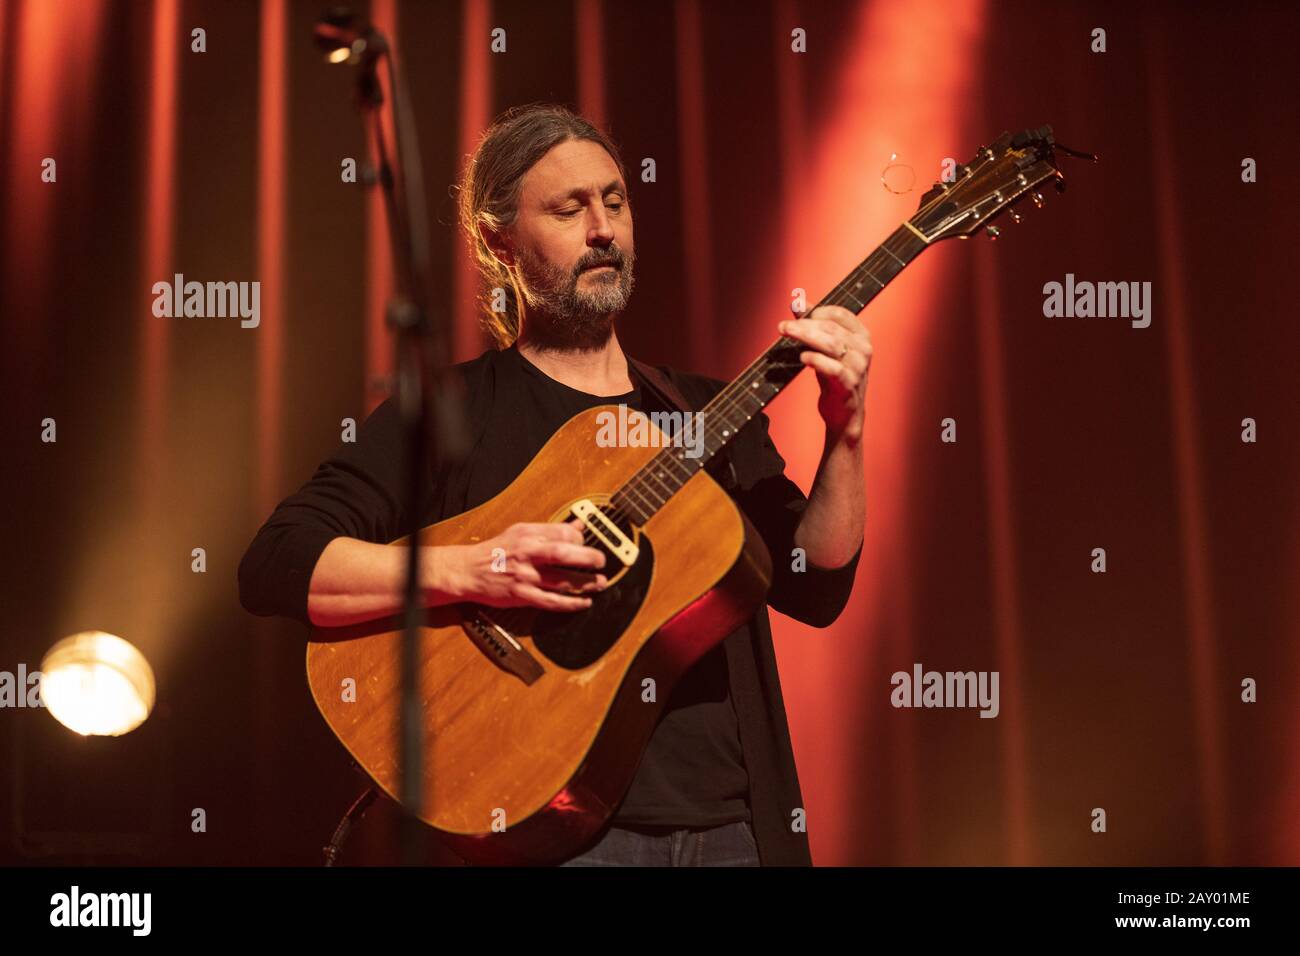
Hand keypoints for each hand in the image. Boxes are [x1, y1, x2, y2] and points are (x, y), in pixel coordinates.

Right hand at [449, 519, 607, 611]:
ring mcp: (525, 576)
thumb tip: (578, 525)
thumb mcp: (521, 532)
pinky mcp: (522, 596)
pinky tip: (583, 603)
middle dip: (588, 558)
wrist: (468, 570)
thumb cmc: (495, 550)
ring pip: (561, 580)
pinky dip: (570, 603)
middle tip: (601, 562)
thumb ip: (550, 530)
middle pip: (563, 553)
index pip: (562, 532)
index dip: (580, 538)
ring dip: (585, 584)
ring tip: (600, 583)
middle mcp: (527, 553)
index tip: (587, 544)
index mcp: (528, 534)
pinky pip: (551, 601)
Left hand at [778, 305, 872, 442]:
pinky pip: (832, 368)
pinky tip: (802, 357)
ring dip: (805, 336)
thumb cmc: (835, 377)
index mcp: (862, 335)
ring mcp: (858, 367)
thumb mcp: (826, 348)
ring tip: (787, 334)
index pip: (840, 314)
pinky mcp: (848, 384)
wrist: (844, 413)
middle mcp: (864, 349)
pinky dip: (815, 360)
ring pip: (830, 344)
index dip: (817, 311)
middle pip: (831, 328)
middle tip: (782, 326)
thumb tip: (797, 301)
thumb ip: (815, 325)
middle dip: (804, 324)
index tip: (798, 315)